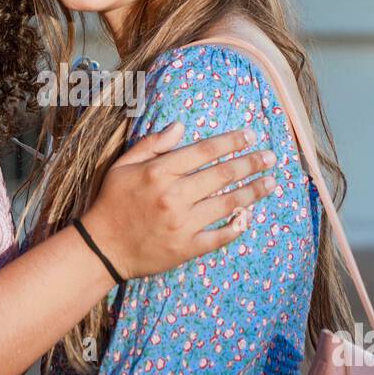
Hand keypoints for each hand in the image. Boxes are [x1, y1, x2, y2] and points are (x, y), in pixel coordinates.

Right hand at [79, 122, 276, 280]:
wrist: (101, 248)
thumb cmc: (111, 203)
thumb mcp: (122, 166)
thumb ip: (152, 144)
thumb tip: (181, 125)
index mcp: (159, 172)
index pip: (204, 151)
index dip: (232, 141)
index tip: (251, 135)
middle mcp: (174, 196)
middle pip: (223, 175)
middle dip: (252, 163)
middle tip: (272, 157)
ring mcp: (182, 224)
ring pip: (227, 204)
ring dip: (253, 192)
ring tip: (271, 183)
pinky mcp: (186, 248)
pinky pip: (219, 237)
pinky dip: (237, 227)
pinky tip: (249, 217)